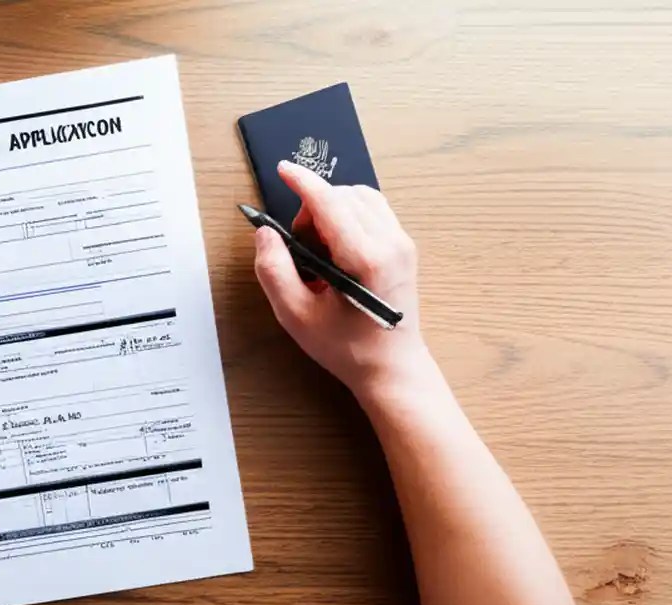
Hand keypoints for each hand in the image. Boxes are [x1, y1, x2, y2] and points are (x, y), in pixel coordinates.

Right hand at [253, 161, 429, 398]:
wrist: (392, 368)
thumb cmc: (346, 348)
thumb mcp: (295, 315)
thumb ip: (274, 270)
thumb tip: (266, 234)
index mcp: (366, 259)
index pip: (330, 202)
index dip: (303, 182)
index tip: (284, 170)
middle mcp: (391, 244)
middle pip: (344, 195)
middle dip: (314, 208)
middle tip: (300, 249)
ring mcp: (402, 243)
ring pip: (361, 197)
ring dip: (332, 209)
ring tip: (319, 249)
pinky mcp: (405, 246)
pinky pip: (374, 210)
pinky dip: (348, 215)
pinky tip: (337, 247)